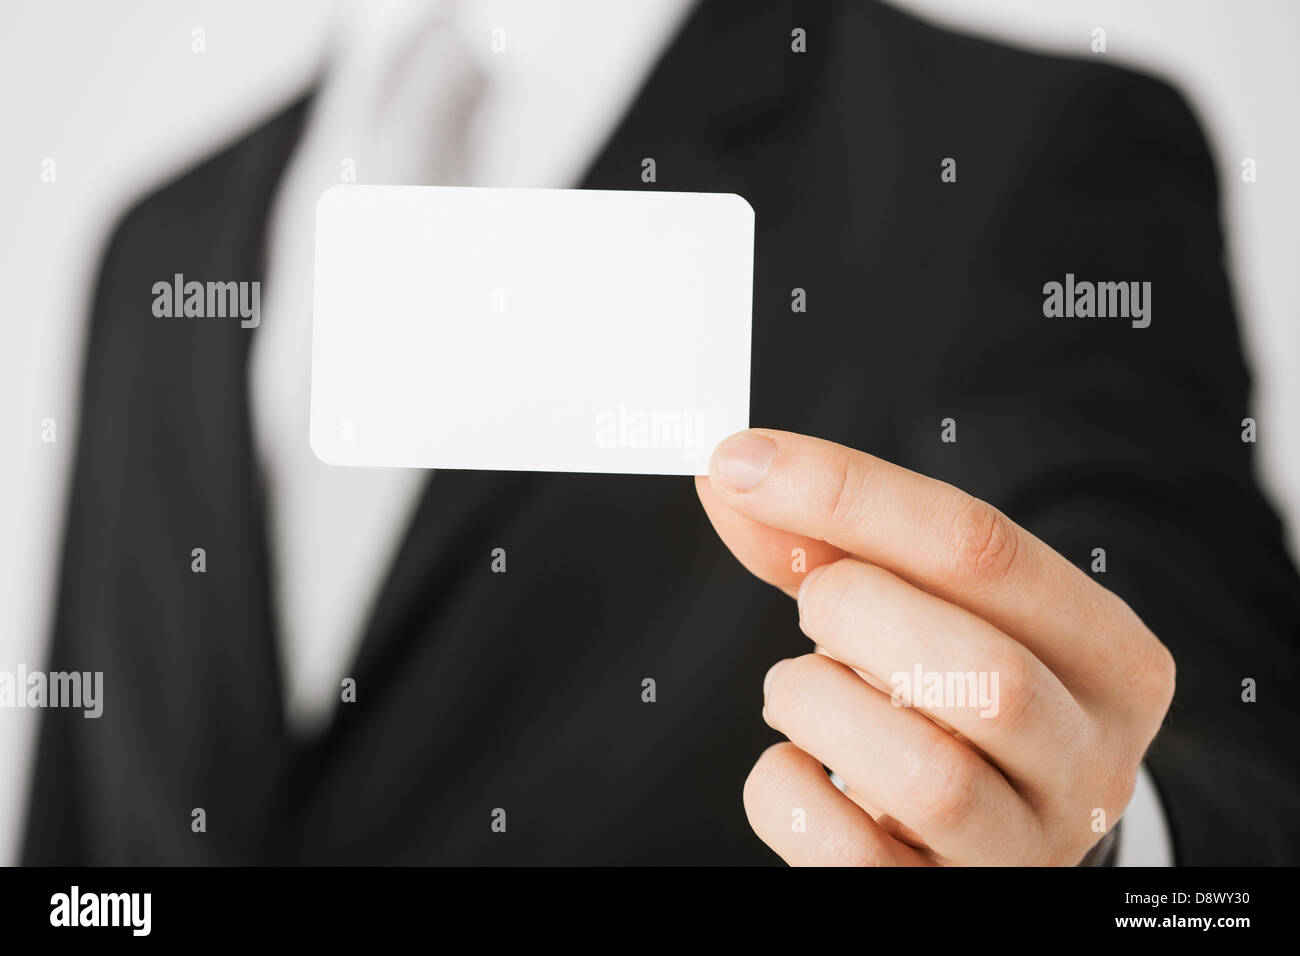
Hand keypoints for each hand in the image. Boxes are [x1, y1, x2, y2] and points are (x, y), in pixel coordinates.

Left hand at [696, 429, 1175, 864]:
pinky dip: (786, 794)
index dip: (846, 492)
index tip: (742, 461)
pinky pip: (847, 855)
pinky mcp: (947, 901)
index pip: (982, 548)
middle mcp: (1090, 760)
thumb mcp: (927, 609)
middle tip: (816, 607)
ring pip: (924, 775)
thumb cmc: (950, 699)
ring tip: (801, 692)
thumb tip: (732, 472)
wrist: (986, 837)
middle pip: (977, 669)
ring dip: (816, 703)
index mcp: (1109, 655)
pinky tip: (797, 767)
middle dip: (852, 613)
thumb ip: (834, 543)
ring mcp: (1026, 848)